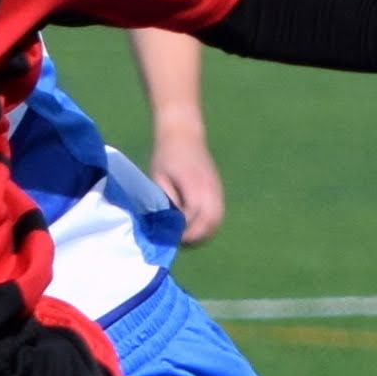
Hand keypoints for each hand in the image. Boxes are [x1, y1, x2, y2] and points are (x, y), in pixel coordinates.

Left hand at [144, 123, 224, 245]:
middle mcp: (209, 188)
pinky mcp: (218, 190)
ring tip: (186, 237)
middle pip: (209, 222)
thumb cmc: (166, 155)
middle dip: (194, 236)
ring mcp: (217, 190)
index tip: (169, 237)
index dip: (183, 230)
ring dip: (203, 232)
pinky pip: (218, 214)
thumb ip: (165, 200)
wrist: (184, 134)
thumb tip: (169, 223)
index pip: (192, 216)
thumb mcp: (158, 178)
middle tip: (178, 241)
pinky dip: (209, 225)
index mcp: (194, 184)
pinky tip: (195, 227)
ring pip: (216, 220)